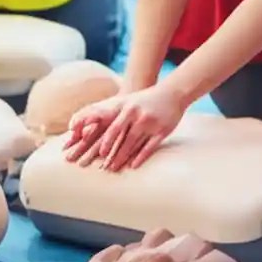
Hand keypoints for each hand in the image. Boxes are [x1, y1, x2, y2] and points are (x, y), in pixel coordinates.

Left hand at [63, 86, 186, 171]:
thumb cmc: (144, 100)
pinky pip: (150, 147)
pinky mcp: (162, 131)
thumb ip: (112, 114)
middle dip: (114, 154)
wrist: (172, 93)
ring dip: (124, 158)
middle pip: (124, 139)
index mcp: (127, 108)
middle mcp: (138, 115)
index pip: (114, 128)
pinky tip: (133, 166)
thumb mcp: (128, 102)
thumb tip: (89, 128)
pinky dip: (140, 157)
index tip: (100, 154)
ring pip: (135, 144)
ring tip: (115, 168)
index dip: (107, 142)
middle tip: (105, 167)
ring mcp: (150, 123)